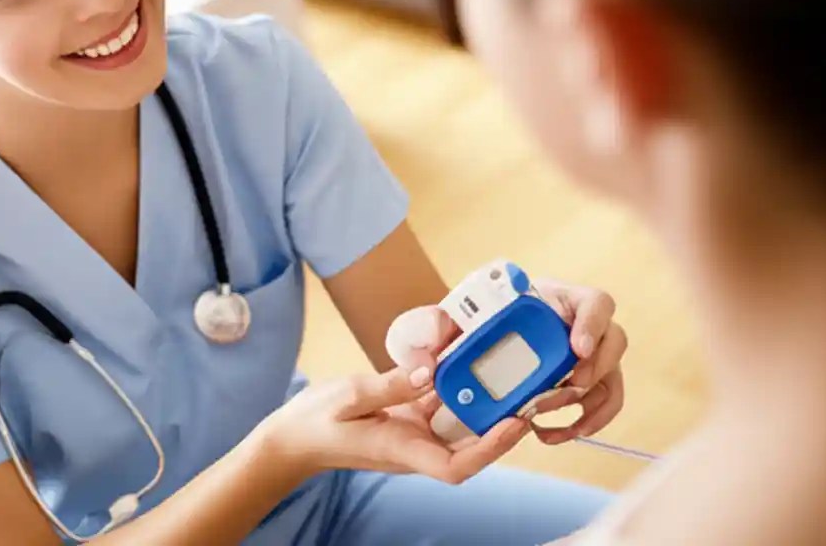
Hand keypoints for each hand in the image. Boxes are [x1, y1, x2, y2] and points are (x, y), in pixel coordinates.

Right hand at [256, 367, 530, 483]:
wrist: (295, 437)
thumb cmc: (317, 423)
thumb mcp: (350, 397)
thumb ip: (390, 384)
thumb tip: (429, 370)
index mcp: (403, 450)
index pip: (457, 467)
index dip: (491, 449)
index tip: (514, 423)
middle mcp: (416, 446)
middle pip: (471, 446)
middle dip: (503, 423)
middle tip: (531, 390)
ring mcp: (414, 432)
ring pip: (461, 423)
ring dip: (486, 402)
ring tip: (513, 372)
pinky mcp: (408, 418)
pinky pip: (442, 405)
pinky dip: (458, 386)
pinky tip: (468, 358)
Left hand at [385, 277, 627, 444]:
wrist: (455, 354)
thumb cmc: (451, 330)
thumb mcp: (435, 323)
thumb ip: (429, 327)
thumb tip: (440, 340)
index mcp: (552, 299)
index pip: (594, 302)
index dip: (592, 323)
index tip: (574, 347)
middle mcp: (576, 326)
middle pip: (614, 340)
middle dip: (597, 366)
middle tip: (568, 386)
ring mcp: (581, 357)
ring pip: (611, 377)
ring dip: (591, 403)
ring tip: (551, 419)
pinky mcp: (578, 385)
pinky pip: (599, 405)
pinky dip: (585, 423)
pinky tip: (552, 435)